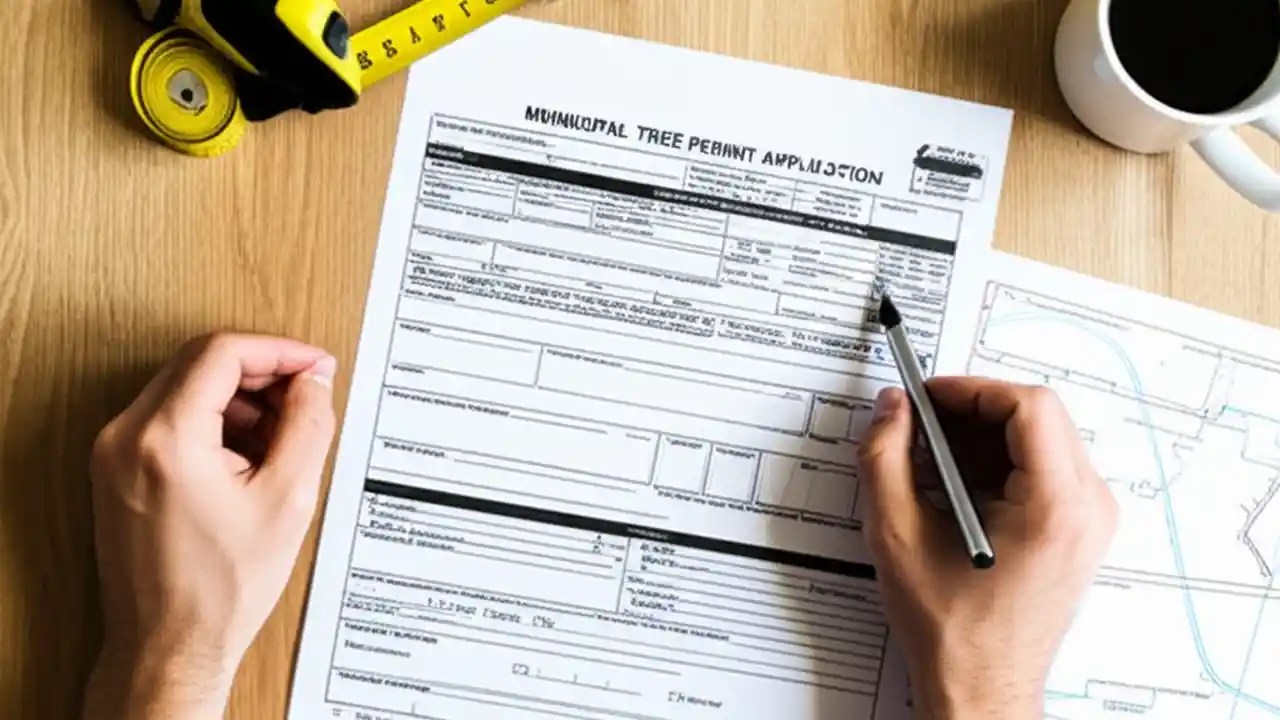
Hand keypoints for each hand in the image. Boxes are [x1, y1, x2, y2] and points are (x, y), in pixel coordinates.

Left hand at [83, 334, 337, 719]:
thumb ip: (308, 426)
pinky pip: (169, 417)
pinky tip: (250, 455)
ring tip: (282, 435)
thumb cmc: (220, 589)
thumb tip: (313, 383)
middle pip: (202, 364)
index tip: (314, 366)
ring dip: (239, 397)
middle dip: (262, 373)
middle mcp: (127, 437)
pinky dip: (213, 421)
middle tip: (307, 397)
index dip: (279, 351)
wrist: (170, 643)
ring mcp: (114, 452)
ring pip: (186, 387)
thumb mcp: (288, 499)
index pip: (223, 352)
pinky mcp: (115, 468)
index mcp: (166, 439)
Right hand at [858, 378, 1117, 719]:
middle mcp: (1086, 508)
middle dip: (972, 410)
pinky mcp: (1076, 528)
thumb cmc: (954, 633)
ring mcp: (1087, 519)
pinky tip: (953, 484)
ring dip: (982, 436)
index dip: (971, 389)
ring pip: (1039, 437)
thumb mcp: (898, 537)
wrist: (982, 688)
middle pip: (1038, 415)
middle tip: (922, 422)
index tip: (929, 396)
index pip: (1029, 406)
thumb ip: (884, 460)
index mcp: (1055, 507)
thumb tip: (890, 410)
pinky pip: (1042, 466)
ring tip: (931, 460)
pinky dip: (996, 461)